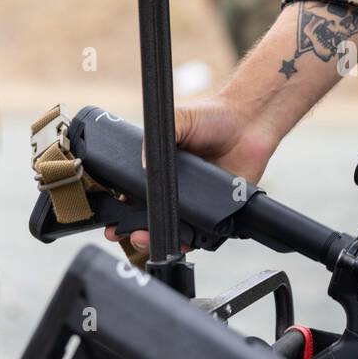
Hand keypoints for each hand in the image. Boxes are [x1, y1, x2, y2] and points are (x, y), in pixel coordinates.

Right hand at [105, 96, 278, 254]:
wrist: (248, 122)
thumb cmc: (213, 117)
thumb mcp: (178, 120)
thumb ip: (157, 139)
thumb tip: (142, 161)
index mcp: (161, 168)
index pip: (134, 193)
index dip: (120, 206)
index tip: (109, 216)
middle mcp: (176, 187)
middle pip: (150, 216)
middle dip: (132, 228)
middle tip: (120, 232)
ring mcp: (196, 201)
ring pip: (173, 228)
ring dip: (158, 237)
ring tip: (144, 238)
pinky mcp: (218, 210)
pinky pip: (202, 232)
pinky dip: (190, 241)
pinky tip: (180, 241)